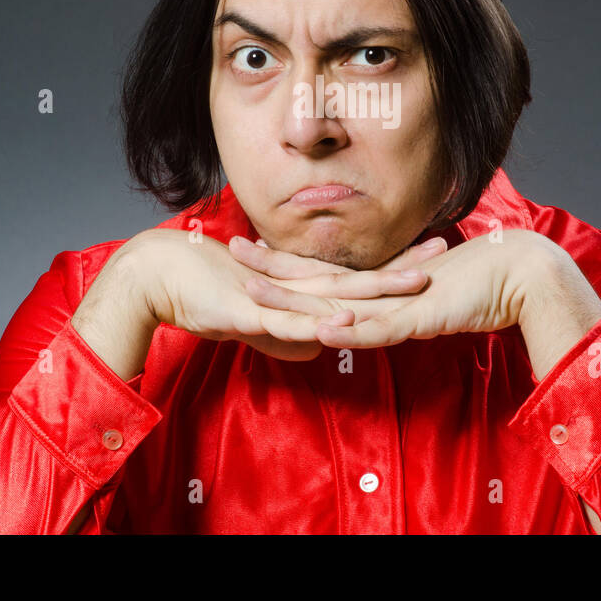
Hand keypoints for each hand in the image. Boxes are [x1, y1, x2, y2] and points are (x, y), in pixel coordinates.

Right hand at [132, 228, 441, 361]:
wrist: (155, 279)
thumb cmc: (199, 295)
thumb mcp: (251, 321)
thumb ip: (283, 336)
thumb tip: (316, 351)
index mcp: (294, 284)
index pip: (351, 274)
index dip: (389, 265)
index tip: (426, 255)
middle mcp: (292, 285)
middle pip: (356, 276)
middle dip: (400, 266)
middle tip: (445, 249)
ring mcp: (275, 298)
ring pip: (334, 295)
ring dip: (376, 290)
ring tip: (415, 284)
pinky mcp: (252, 313)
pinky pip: (292, 322)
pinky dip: (320, 322)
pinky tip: (347, 320)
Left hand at [234, 229, 559, 349]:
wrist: (523, 274)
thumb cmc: (484, 284)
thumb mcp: (430, 301)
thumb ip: (402, 307)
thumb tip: (382, 311)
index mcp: (382, 284)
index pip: (326, 274)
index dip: (289, 265)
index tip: (254, 250)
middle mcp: (383, 289)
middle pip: (319, 280)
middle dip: (274, 269)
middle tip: (232, 249)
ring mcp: (399, 302)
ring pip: (337, 302)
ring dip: (295, 299)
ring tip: (254, 292)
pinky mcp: (422, 317)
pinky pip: (381, 329)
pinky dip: (352, 330)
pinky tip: (323, 328)